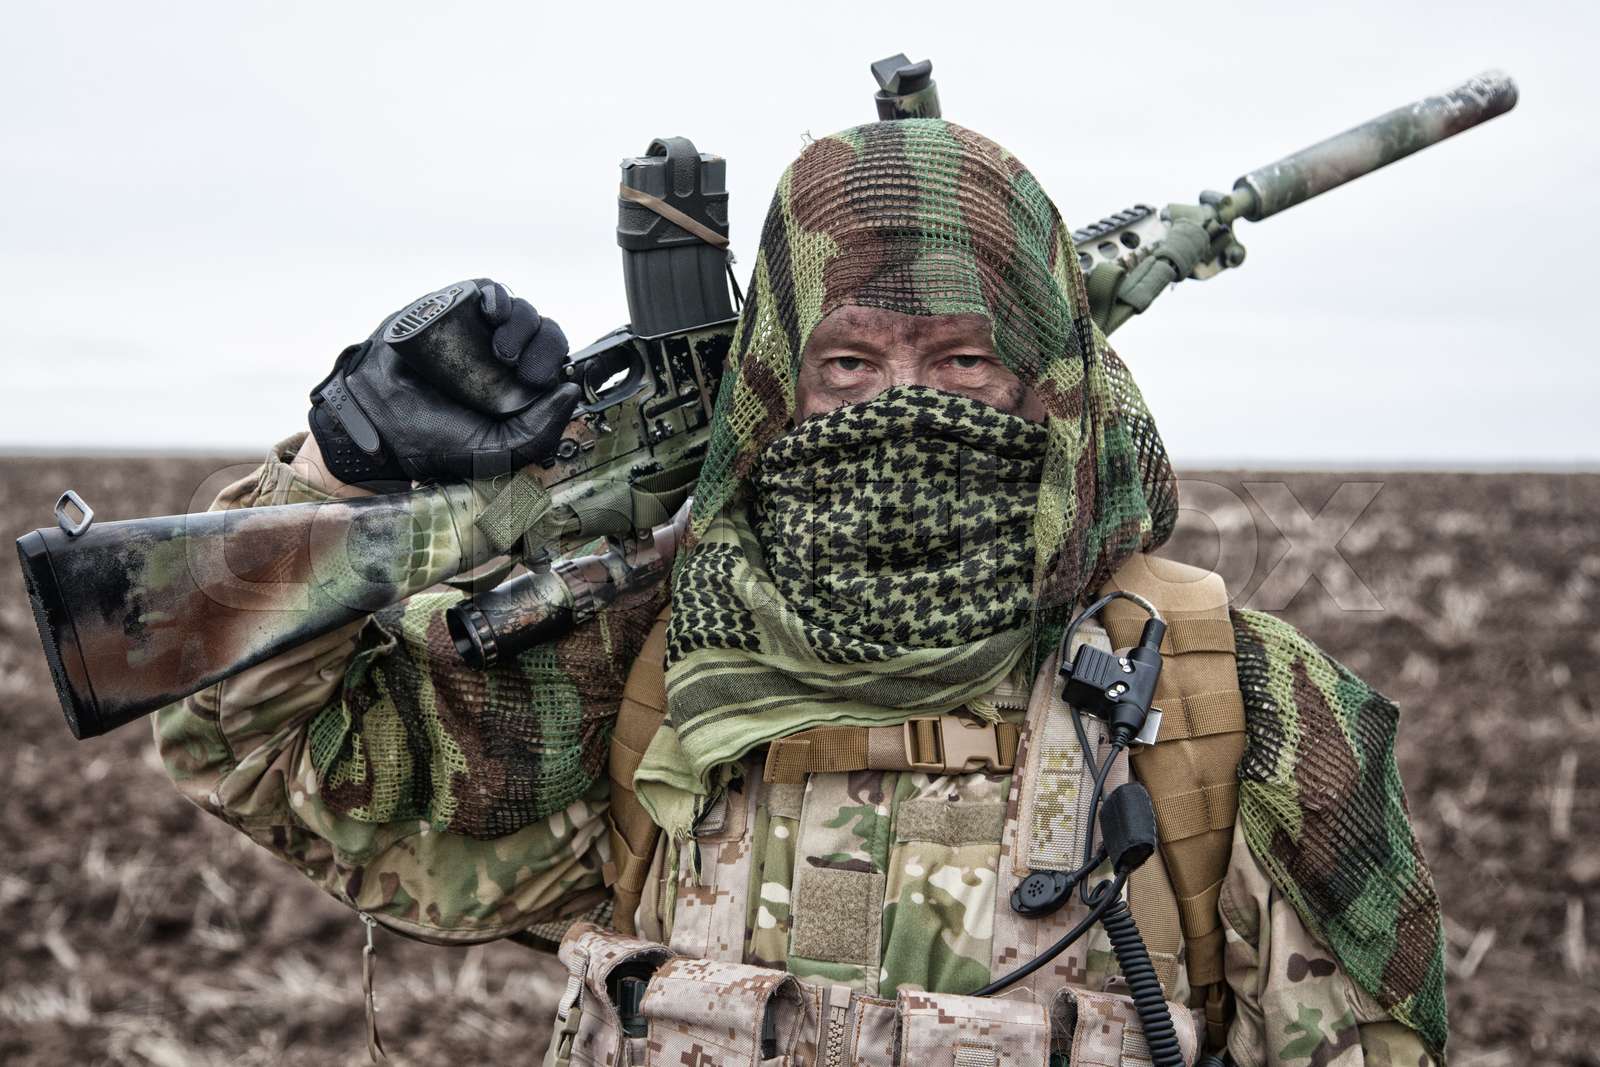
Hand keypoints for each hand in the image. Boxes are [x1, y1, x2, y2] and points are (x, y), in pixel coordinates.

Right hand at [308, 280, 580, 486]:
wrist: (377, 415)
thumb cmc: (434, 438)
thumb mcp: (496, 452)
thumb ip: (540, 432)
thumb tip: (571, 390)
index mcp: (522, 391)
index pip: (558, 367)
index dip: (556, 368)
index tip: (538, 383)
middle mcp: (508, 358)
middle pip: (547, 336)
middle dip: (545, 348)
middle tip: (525, 370)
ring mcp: (483, 331)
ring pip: (525, 313)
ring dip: (523, 326)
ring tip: (500, 351)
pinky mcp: (458, 308)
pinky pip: (492, 291)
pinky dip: (499, 298)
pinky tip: (492, 314)